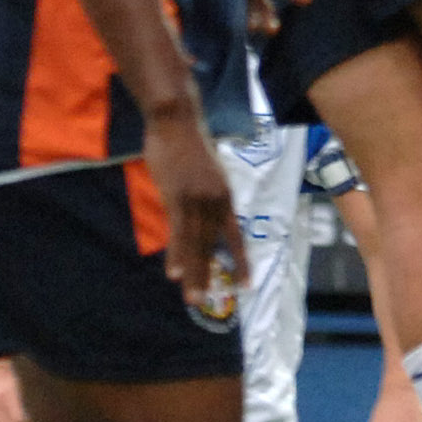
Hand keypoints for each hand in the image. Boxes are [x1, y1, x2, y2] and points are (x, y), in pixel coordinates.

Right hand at [147, 107, 240, 303]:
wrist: (177, 120)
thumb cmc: (188, 145)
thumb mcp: (206, 174)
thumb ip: (205, 197)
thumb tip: (198, 219)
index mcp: (225, 196)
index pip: (235, 236)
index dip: (240, 260)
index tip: (246, 283)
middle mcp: (216, 201)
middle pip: (212, 245)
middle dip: (209, 274)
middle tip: (207, 301)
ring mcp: (196, 200)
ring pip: (195, 244)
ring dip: (193, 273)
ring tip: (192, 297)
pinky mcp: (177, 197)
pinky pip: (177, 232)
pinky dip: (176, 254)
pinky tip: (175, 273)